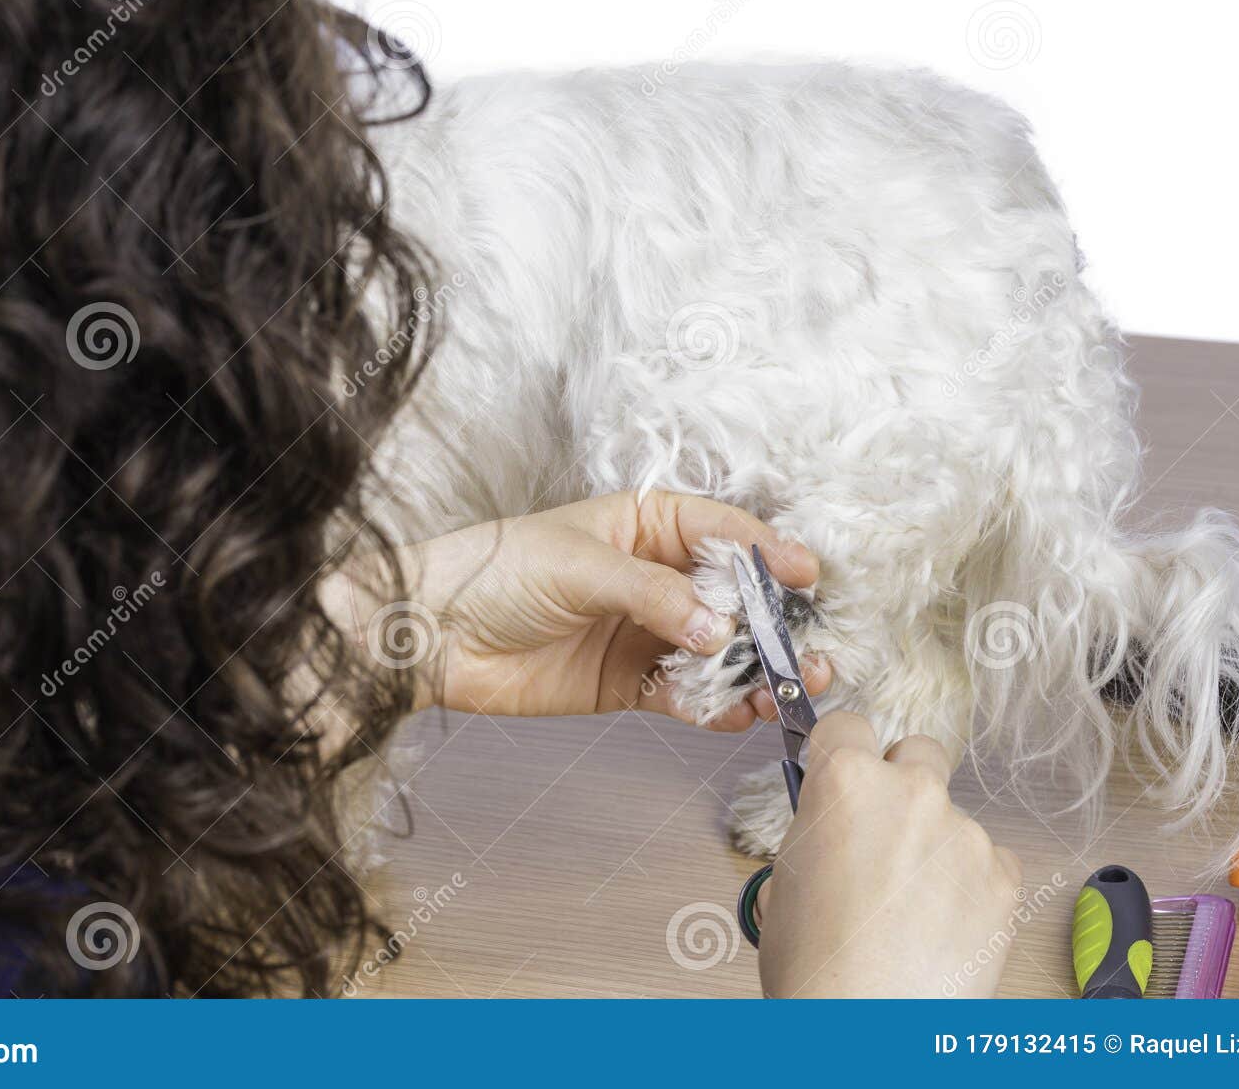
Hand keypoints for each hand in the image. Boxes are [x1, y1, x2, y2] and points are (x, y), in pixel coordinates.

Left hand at [330, 491, 828, 727]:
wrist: (432, 634)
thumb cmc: (496, 571)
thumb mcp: (581, 566)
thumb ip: (655, 596)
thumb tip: (719, 631)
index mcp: (643, 526)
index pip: (721, 533)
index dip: (766, 552)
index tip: (806, 575)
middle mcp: (652, 577)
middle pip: (730, 599)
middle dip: (771, 626)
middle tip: (807, 652)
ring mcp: (642, 632)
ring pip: (716, 652)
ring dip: (752, 673)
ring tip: (784, 691)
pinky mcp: (626, 683)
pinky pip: (684, 694)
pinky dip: (712, 705)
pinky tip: (734, 713)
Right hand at [756, 711, 1023, 996]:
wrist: (866, 1029)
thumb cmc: (817, 967)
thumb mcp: (787, 878)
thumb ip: (819, 829)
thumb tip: (836, 824)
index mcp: (846, 782)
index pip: (847, 725)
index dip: (841, 750)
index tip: (843, 766)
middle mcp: (911, 793)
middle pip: (918, 752)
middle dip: (902, 781)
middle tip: (884, 833)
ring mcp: (964, 833)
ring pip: (953, 816)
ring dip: (936, 844)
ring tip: (910, 907)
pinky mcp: (1004, 877)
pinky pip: (989, 860)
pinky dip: (971, 884)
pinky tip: (942, 924)